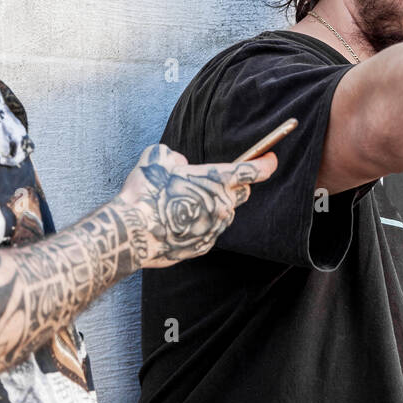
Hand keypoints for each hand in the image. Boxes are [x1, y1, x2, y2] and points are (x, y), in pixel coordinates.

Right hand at [115, 143, 277, 267]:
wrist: (130, 233)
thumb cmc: (144, 193)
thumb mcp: (157, 158)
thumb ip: (175, 156)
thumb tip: (180, 164)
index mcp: (216, 180)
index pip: (252, 170)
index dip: (266, 162)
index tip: (272, 158)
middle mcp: (222, 205)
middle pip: (241, 193)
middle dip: (234, 186)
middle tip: (211, 183)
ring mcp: (215, 228)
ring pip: (224, 213)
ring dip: (211, 206)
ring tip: (182, 205)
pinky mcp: (205, 246)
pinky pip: (209, 231)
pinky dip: (200, 224)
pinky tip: (178, 223)